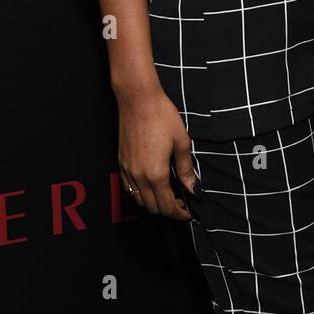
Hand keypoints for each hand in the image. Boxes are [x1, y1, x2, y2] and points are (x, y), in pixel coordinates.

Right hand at [117, 87, 200, 219]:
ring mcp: (127, 170)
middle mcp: (139, 176)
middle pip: (152, 208)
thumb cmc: (162, 116)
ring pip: (139, 200)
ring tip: (168, 193)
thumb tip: (193, 189)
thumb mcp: (182, 142)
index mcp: (156, 174)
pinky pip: (129, 188)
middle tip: (181, 202)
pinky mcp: (121, 163)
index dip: (178, 213)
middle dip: (167, 210)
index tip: (187, 212)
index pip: (166, 206)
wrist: (138, 99)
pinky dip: (141, 193)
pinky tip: (152, 183)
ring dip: (153, 203)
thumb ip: (186, 169)